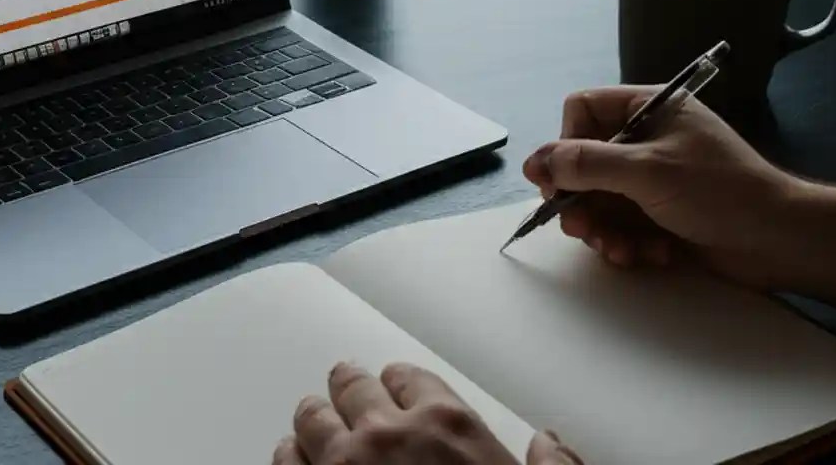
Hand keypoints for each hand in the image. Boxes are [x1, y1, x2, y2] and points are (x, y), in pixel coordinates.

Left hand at [274, 362, 581, 464]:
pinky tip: (293, 455)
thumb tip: (549, 445)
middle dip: (349, 386)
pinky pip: (286, 460)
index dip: (401, 382)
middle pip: (353, 388)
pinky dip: (290, 455)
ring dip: (314, 416)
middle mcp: (386, 435)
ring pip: (312, 418)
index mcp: (445, 425)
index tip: (396, 383)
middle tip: (344, 383)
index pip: (409, 379)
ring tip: (312, 415)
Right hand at [522, 86, 799, 288]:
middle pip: (583, 163)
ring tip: (620, 250)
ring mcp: (653, 178)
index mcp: (648, 109)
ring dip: (604, 230)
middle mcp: (647, 139)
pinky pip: (622, 224)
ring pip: (598, 200)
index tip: (564, 179)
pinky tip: (649, 255)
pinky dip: (628, 242)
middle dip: (581, 200)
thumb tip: (532, 163)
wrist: (780, 240)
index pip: (581, 112)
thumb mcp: (647, 171)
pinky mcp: (661, 214)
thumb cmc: (718, 191)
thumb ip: (585, 164)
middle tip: (581, 228)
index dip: (566, 145)